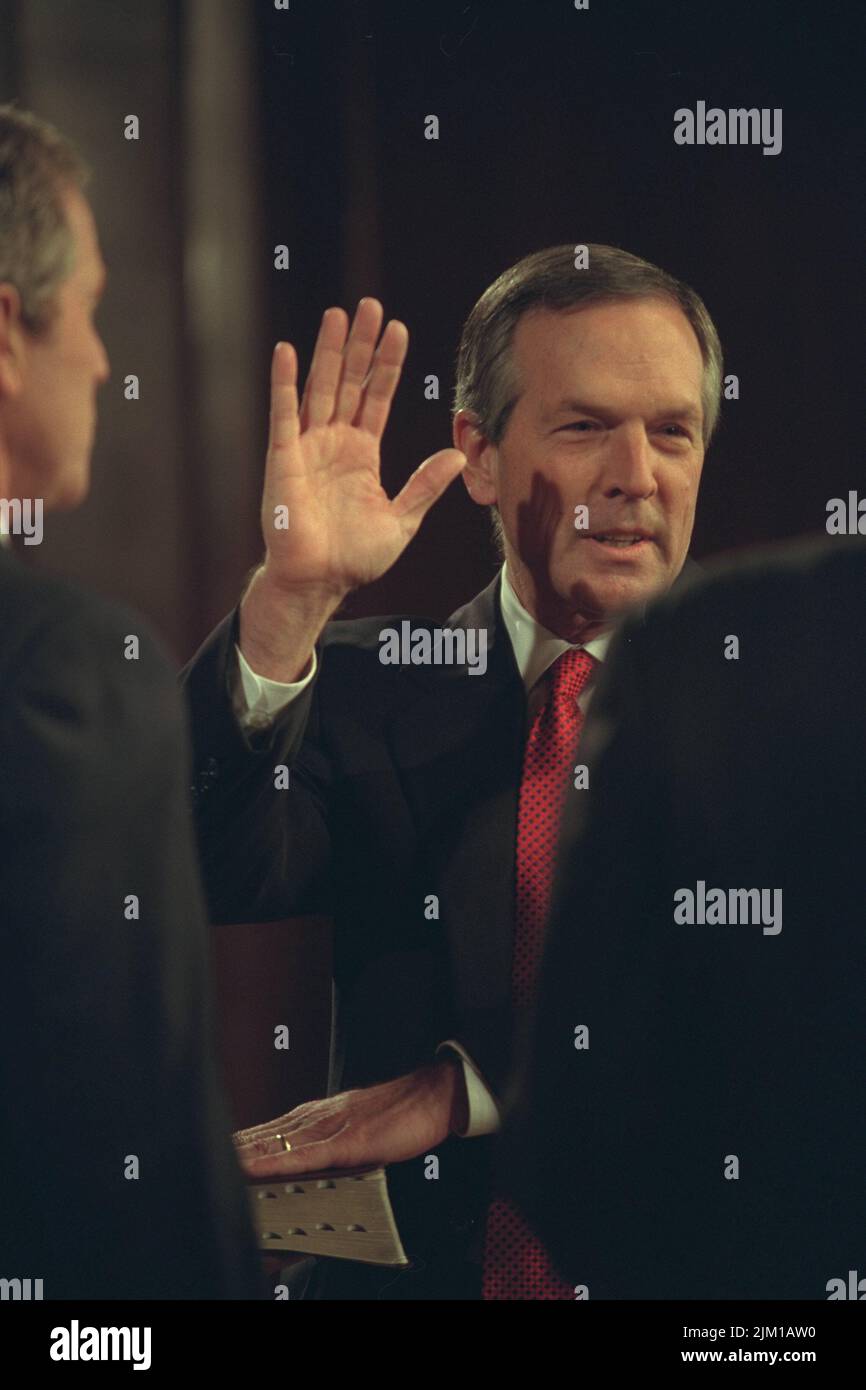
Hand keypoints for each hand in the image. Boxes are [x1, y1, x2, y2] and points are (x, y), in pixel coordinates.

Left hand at [233, 1058, 467, 1178]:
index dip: (242, 1146)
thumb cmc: (399, 1112)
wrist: (432, 1094)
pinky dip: (274, 1162)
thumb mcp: (356, 1127)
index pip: (270, 1131)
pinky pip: (302, 1155)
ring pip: (276, 1144)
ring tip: (216, 1167)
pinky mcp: (347, 1141)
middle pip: (265, 1136)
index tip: (217, 1154)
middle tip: (203, 1161)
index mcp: (318, 1115)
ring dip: (245, 1158)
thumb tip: (309, 1164)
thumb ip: (330, 1142)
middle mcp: (317, 1117)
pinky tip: (254, 1169)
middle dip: (236, 1153)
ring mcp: (330, 1128)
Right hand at [260, 299, 465, 598]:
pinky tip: (286, 351)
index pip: (376, 397)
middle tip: (370, 306)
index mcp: (361, 455)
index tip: (397, 330)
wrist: (320, 582)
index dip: (386, 364)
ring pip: (320, 388)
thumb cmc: (354, 558)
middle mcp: (334, 443)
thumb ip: (425, 485)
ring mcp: (307, 448)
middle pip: (349, 382)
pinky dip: (283, 383)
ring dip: (328, 351)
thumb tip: (457, 455)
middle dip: (360, 345)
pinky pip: (283, 415)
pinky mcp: (283, 459)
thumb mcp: (402, 519)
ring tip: (338, 315)